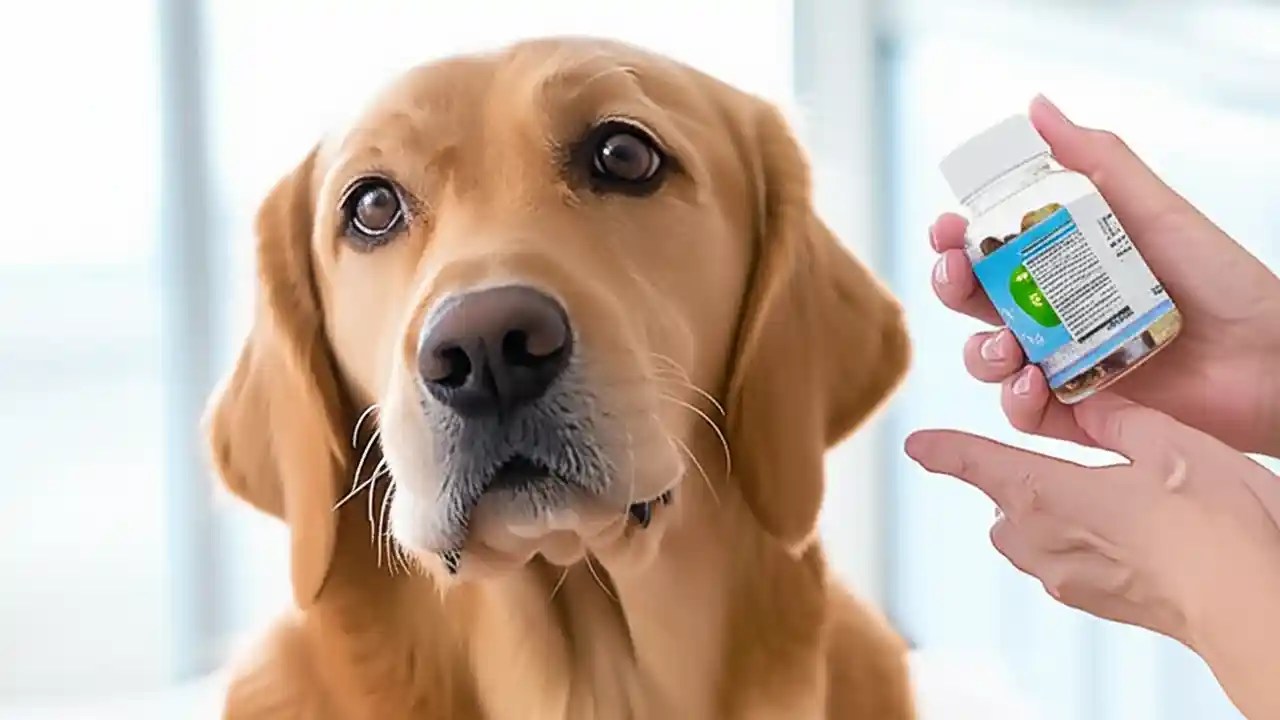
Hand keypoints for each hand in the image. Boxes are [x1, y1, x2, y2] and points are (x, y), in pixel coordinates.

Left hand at [906, 394, 1279, 717]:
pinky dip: (1078, 543)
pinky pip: (1065, 564)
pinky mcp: (1096, 602)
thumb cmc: (1211, 519)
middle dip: (1017, 480)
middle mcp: (1042, 542)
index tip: (917, 444)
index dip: (946, 450)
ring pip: (1030, 539)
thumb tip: (1088, 404)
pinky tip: (1123, 532)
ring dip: (1047, 514)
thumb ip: (1117, 419)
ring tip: (1098, 493)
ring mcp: (1067, 579)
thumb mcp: (1166, 441)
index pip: (978, 464)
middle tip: (1060, 460)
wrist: (1250, 602)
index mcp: (1045, 495)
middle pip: (1004, 505)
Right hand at [930, 95, 1279, 457]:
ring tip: (1005, 342)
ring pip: (989, 360)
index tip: (948, 226)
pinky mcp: (1080, 413)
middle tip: (956, 273)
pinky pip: (1025, 414)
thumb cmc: (1225, 282)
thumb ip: (1098, 161)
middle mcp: (1056, 314)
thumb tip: (1037, 109)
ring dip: (980, 351)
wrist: (1273, 359)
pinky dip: (1015, 401)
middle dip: (951, 287)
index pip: (991, 249)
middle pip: (976, 302)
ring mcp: (1064, 364)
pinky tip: (1033, 381)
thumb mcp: (1156, 212)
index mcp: (1065, 264)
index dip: (958, 238)